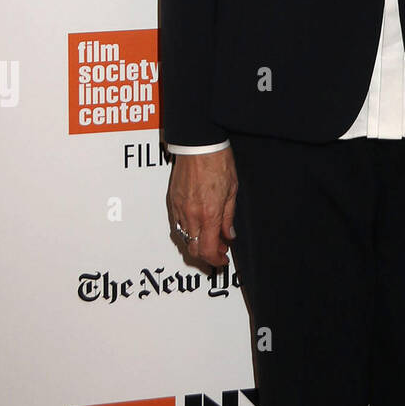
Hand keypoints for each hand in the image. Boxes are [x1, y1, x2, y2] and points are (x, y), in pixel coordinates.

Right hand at [167, 149, 237, 267]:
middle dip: (206, 255)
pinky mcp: (172, 201)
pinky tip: (199, 224)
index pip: (207, 250)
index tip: (223, 259)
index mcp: (209, 214)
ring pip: (184, 238)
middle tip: (219, 249)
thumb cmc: (218, 162)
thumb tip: (228, 235)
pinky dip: (188, 231)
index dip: (216, 260)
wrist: (199, 145)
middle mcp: (191, 215)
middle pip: (193, 249)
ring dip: (197, 243)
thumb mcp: (232, 190)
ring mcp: (178, 209)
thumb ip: (229, 217)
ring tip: (211, 236)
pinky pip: (177, 225)